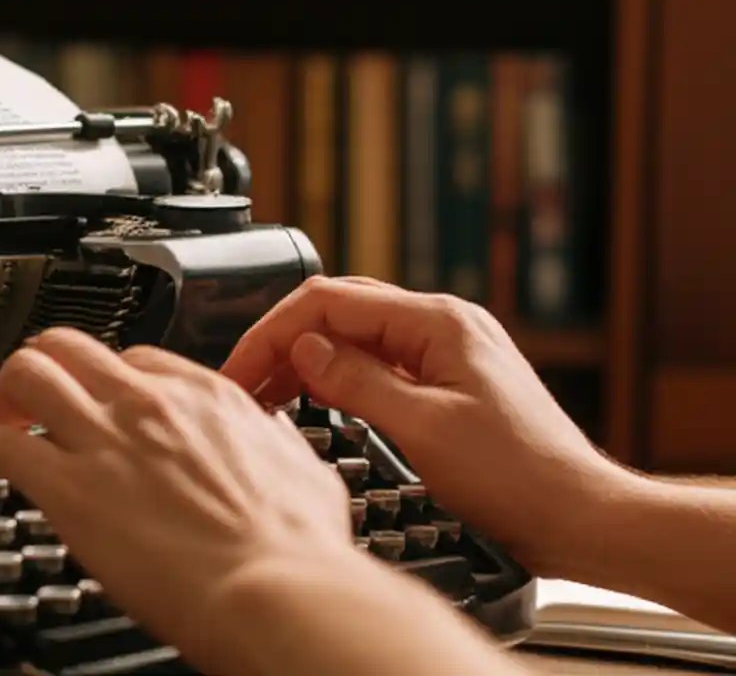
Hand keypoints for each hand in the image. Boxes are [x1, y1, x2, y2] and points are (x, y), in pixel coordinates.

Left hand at [0, 327, 358, 673]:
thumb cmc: (294, 546)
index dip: (115, 377)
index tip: (106, 396)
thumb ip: (272, 443)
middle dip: (52, 360)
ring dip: (9, 384)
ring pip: (31, 372)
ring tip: (3, 406)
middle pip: (75, 346)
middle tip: (42, 388)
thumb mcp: (302, 469)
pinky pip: (0, 442)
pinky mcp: (68, 488)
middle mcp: (148, 404)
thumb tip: (270, 437)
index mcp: (205, 395)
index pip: (139, 358)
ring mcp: (104, 441)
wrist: (272, 590)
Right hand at [220, 276, 634, 575]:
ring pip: (356, 338)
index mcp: (438, 321)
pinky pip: (378, 364)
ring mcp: (446, 352)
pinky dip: (337, 379)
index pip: (330, 302)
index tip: (239, 371)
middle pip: (339, 312)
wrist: (579, 517)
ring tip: (266, 397)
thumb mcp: (423, 428)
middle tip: (243, 385)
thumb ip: (356, 382)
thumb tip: (303, 349)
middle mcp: (443, 324)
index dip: (274, 333)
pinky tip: (313, 402)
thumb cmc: (518, 477)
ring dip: (307, 362)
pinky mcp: (447, 382)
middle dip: (283, 343)